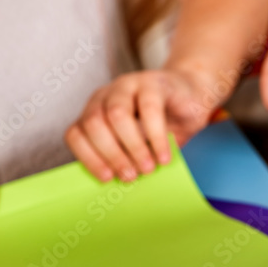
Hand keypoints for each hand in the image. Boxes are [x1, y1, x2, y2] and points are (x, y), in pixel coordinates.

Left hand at [65, 69, 212, 181]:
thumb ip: (128, 159)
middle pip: (94, 123)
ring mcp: (127, 85)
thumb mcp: (141, 146)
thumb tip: (123, 183)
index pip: (76, 133)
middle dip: (111, 155)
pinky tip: (163, 157)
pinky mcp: (152, 83)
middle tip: (130, 176)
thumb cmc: (163, 126)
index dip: (88, 158)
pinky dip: (156, 137)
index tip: (107, 179)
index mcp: (95, 113)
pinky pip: (149, 109)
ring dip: (132, 147)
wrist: (191, 98)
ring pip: (117, 114)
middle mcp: (105, 97)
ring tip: (148, 168)